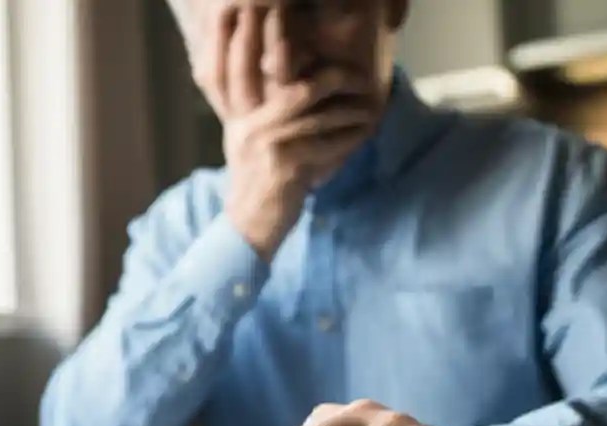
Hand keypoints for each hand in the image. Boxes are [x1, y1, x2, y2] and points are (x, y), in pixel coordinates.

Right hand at [191, 5, 373, 260]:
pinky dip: (351, 133)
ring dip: (346, 97)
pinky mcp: (286, 163)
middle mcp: (245, 122)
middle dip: (305, 52)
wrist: (252, 223)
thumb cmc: (259, 176)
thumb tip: (276, 68)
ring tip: (370, 94)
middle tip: (349, 61)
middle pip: (275, 71)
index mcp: (237, 113)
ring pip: (310, 99)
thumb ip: (256, 104)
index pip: (237, 63)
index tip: (258, 6)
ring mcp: (265, 142)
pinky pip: (328, 138)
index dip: (242, 34)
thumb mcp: (246, 135)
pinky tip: (367, 128)